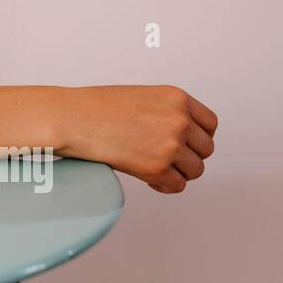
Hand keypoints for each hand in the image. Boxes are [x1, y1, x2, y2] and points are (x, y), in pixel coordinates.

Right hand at [62, 85, 218, 192]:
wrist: (72, 118)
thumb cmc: (97, 107)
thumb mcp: (141, 97)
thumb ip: (166, 112)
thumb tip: (183, 137)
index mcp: (176, 98)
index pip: (210, 124)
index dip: (199, 137)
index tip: (188, 144)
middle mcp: (179, 120)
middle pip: (205, 149)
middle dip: (189, 156)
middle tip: (168, 159)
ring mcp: (170, 145)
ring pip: (195, 169)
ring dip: (179, 172)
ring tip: (158, 169)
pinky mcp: (157, 168)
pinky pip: (177, 185)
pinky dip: (165, 186)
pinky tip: (150, 179)